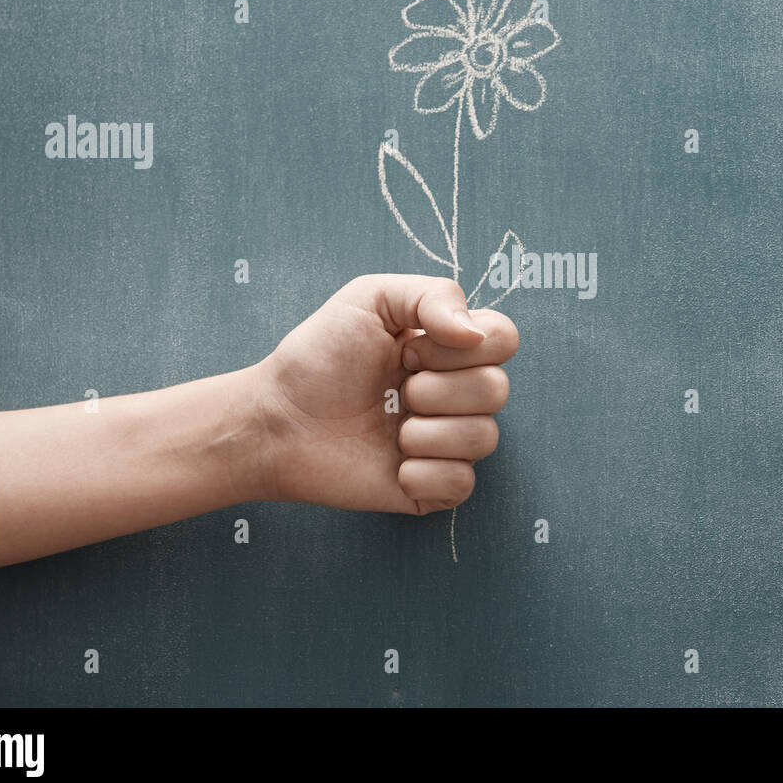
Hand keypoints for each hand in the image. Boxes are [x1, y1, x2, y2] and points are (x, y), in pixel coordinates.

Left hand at [251, 274, 518, 514]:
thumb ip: (434, 295)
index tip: (410, 349)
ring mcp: (448, 442)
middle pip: (497, 390)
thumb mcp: (370, 298)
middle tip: (394, 390)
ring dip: (428, 433)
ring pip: (484, 438)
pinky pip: (462, 483)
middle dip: (438, 390)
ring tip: (390, 430)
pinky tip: (393, 466)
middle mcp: (458, 394)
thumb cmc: (319, 356)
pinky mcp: (433, 487)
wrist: (278, 419)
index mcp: (451, 348)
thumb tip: (475, 335)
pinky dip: (424, 473)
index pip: (504, 338)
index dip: (462, 346)